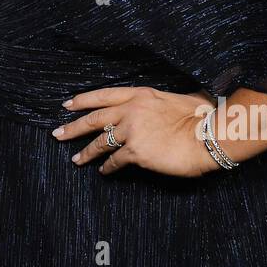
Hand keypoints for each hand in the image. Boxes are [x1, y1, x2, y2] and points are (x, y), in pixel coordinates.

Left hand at [53, 86, 219, 176]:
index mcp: (140, 94)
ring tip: (76, 160)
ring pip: (100, 142)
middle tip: (57, 134)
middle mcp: (131, 110)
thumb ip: (157, 103)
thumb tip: (156, 108)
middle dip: (73, 127)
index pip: (103, 95)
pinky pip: (115, 161)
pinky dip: (108, 167)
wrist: (208, 137)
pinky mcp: (136, 152)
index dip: (83, 100)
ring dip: (86, 152)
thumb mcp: (176, 98)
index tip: (67, 104)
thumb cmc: (200, 118)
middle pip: (94, 118)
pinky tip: (104, 171)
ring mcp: (132, 131)